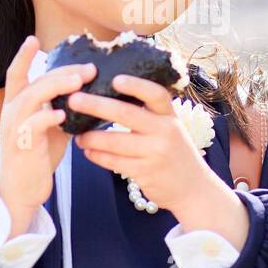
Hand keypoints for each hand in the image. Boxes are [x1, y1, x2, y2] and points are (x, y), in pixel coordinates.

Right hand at [0, 35, 96, 235]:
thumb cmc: (38, 157)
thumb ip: (62, 108)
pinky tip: (62, 114)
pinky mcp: (21, 146)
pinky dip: (47, 117)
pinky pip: (32, 126)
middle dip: (62, 72)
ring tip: (78, 82)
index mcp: (17, 105)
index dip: (23, 55)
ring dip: (55, 87)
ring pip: (31, 97)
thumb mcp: (52, 127)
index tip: (33, 38)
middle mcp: (11, 112)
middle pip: (33, 81)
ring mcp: (14, 128)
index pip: (17, 73)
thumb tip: (89, 92)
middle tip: (89, 68)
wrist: (21, 190)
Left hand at [70, 75, 248, 246]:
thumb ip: (150, 114)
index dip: (136, 85)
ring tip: (77, 135)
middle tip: (74, 99)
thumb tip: (113, 94)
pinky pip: (114, 162)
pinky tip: (88, 151)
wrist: (193, 189)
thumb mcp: (171, 128)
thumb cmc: (174, 152)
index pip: (155, 94)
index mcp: (170, 116)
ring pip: (114, 142)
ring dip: (91, 138)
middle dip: (96, 105)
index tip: (115, 78)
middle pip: (126, 114)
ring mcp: (155, 153)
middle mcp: (165, 132)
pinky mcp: (145, 173)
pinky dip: (97, 156)